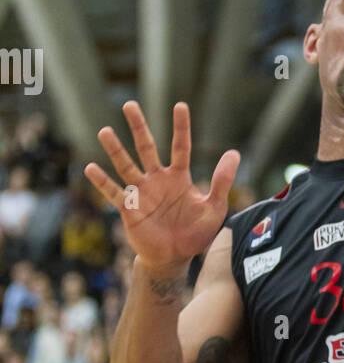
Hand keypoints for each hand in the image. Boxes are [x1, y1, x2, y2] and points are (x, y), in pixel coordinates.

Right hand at [84, 102, 239, 276]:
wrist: (175, 257)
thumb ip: (222, 181)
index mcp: (179, 177)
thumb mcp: (214, 207)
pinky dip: (102, 182)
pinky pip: (114, 193)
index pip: (180, 147)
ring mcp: (141, 192)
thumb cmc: (195, 233)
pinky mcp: (129, 208)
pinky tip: (90, 168)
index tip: (180, 105)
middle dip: (139, 127)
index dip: (181, 127)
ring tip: (104, 131)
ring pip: (126, 166)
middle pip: (147, 148)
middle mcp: (157, 179)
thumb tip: (234, 152)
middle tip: (129, 105)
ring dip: (115, 150)